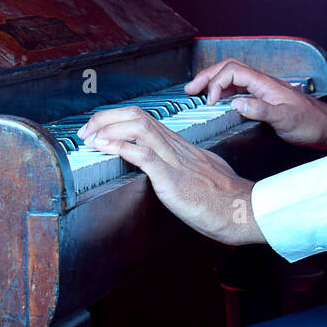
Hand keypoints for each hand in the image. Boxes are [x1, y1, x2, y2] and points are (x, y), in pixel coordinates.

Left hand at [77, 106, 265, 245]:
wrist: (241, 210)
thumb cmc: (224, 198)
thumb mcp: (200, 174)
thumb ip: (181, 167)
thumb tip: (162, 168)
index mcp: (180, 146)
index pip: (144, 118)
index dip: (117, 119)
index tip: (99, 129)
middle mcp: (175, 147)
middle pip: (137, 115)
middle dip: (106, 118)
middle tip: (85, 131)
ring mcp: (174, 160)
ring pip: (139, 126)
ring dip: (108, 128)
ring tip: (89, 137)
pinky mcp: (172, 178)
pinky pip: (144, 154)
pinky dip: (119, 146)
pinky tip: (104, 147)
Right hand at [185, 57, 326, 148]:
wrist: (326, 127)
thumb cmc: (310, 123)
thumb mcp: (286, 119)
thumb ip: (261, 111)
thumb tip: (237, 103)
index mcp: (266, 84)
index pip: (232, 72)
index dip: (217, 83)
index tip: (211, 102)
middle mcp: (263, 83)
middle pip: (229, 69)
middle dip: (207, 76)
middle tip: (191, 89)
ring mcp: (263, 89)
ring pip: (233, 77)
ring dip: (214, 81)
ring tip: (198, 92)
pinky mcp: (265, 98)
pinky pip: (239, 88)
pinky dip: (224, 91)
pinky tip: (220, 101)